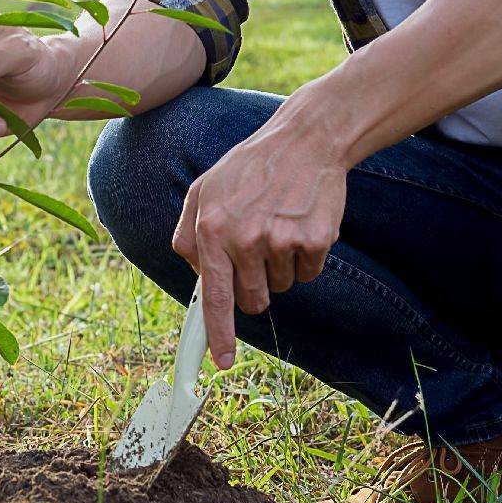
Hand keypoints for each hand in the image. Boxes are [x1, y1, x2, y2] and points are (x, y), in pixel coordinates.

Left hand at [171, 117, 346, 369]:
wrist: (305, 140)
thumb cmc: (248, 169)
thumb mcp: (202, 192)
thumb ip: (187, 235)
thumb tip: (195, 277)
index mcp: (211, 231)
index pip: (214, 297)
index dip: (219, 335)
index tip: (223, 362)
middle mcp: (244, 240)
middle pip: (251, 300)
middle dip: (253, 287)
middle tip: (258, 247)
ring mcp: (280, 241)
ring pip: (280, 287)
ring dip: (279, 266)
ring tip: (278, 224)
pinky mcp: (314, 241)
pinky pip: (308, 273)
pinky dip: (306, 257)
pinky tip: (300, 223)